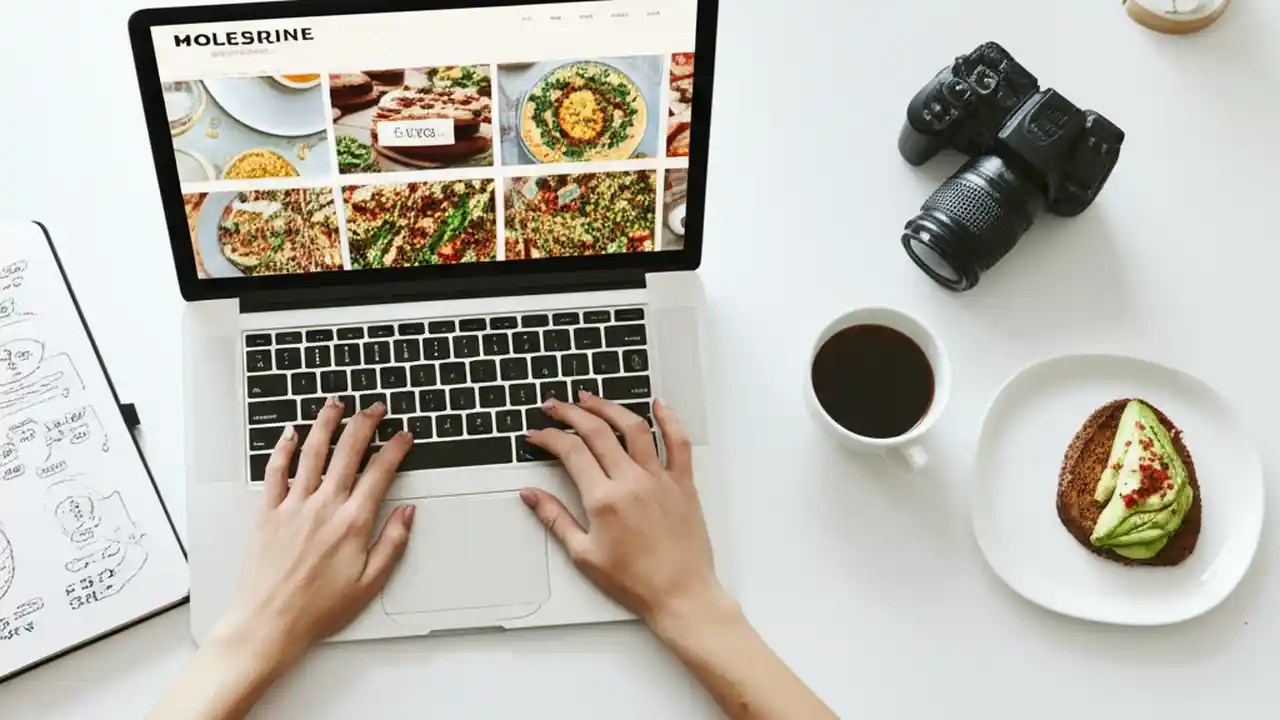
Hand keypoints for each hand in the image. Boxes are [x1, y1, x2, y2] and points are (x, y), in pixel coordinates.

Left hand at [213, 398, 415, 664]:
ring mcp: (293, 506)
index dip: (396, 449)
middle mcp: (323, 507)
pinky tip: (290, 434)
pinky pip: (275, 472)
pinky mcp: (268, 513)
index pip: (380, 472)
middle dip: (365, 424)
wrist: (269, 623)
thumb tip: (407, 514)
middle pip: (348, 451)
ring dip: (326, 424)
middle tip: (376, 409)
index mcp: (352, 523)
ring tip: (336, 404)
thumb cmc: (318, 609)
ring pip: (312, 452)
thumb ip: (392, 543)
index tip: (405, 436)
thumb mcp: (370, 583)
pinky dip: (283, 449)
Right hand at [520, 393, 721, 626]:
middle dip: (571, 413)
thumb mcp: (583, 554)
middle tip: (555, 406)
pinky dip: (669, 419)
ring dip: (609, 407)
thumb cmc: (634, 581)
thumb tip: (530, 495)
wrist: (681, 595)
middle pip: (597, 431)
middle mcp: (632, 482)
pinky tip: (658, 405)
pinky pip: (679, 443)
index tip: (536, 434)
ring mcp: (660, 479)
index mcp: (604, 500)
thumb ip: (554, 518)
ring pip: (634, 428)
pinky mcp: (683, 483)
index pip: (571, 452)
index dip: (549, 437)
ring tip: (591, 399)